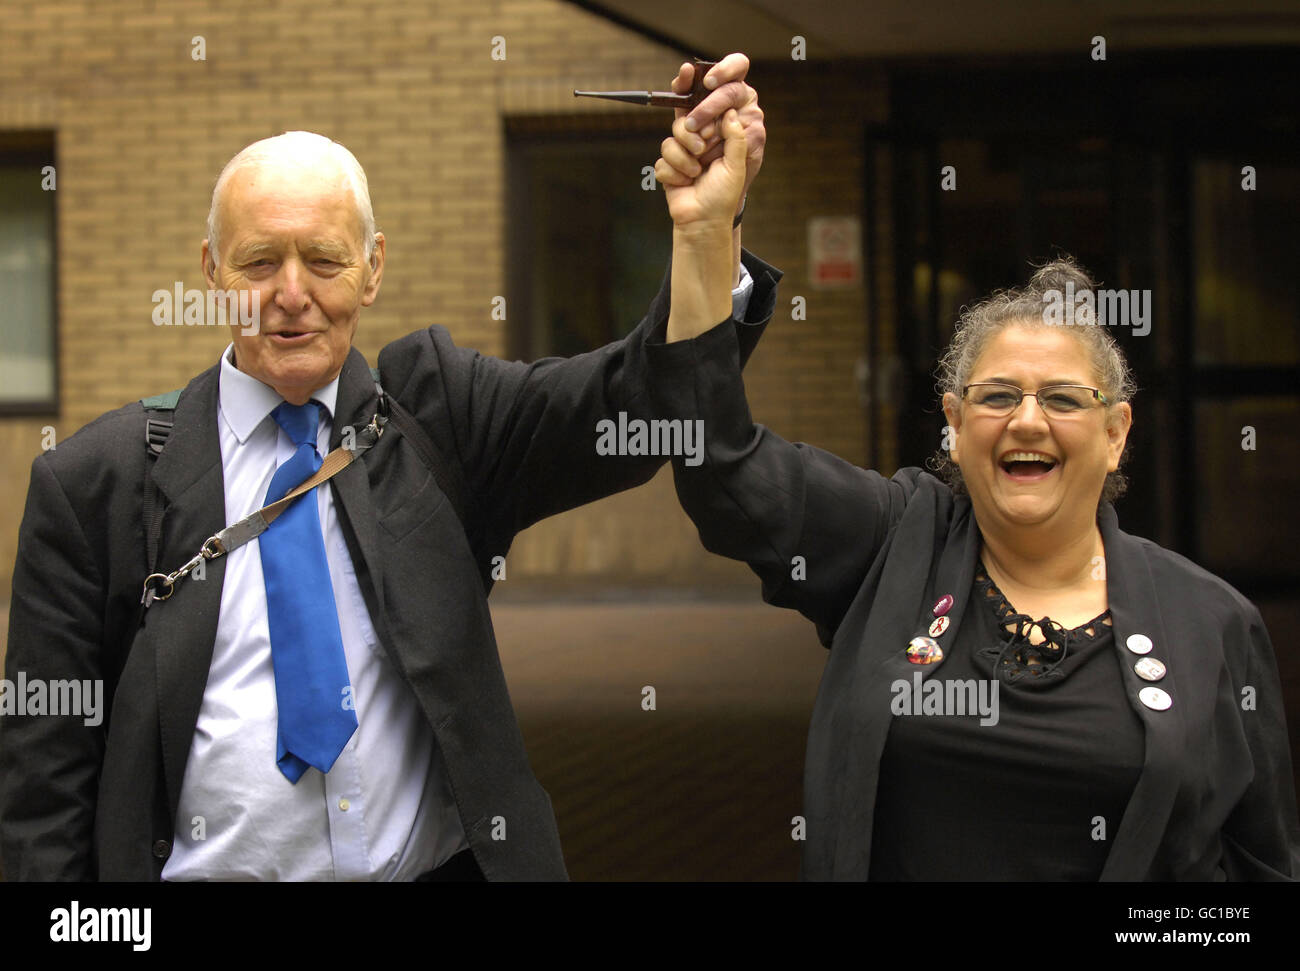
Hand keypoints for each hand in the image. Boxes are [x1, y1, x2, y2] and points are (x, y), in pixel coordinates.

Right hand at [657, 107, 747, 230]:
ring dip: (681, 161)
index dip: (703, 121)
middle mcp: (697, 146)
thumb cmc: (722, 195)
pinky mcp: (667, 169)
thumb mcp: (736, 164)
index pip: (703, 116)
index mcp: (715, 142)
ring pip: (668, 143)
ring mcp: (680, 157)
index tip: (709, 134)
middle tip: (700, 152)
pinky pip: (661, 162)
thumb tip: (731, 111)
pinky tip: (683, 185)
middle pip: (682, 124)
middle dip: (690, 139)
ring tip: (694, 175)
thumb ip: (736, 137)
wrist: (703, 221)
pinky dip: (673, 176)